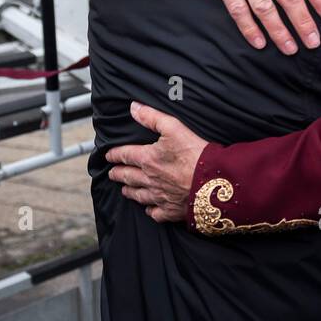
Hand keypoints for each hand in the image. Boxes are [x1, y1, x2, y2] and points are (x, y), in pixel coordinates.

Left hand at [106, 103, 206, 223]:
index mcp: (148, 159)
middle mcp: (149, 179)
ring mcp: (159, 196)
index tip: (108, 155)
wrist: (212, 181)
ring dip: (129, 191)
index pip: (124, 155)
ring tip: (124, 189)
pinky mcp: (170, 210)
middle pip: (127, 176)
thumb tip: (134, 108)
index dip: (114, 154)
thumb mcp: (174, 127)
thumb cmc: (195, 154)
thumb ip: (152, 117)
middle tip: (112, 173)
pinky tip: (149, 209)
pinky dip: (150, 210)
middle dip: (117, 174)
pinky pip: (155, 213)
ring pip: (138, 195)